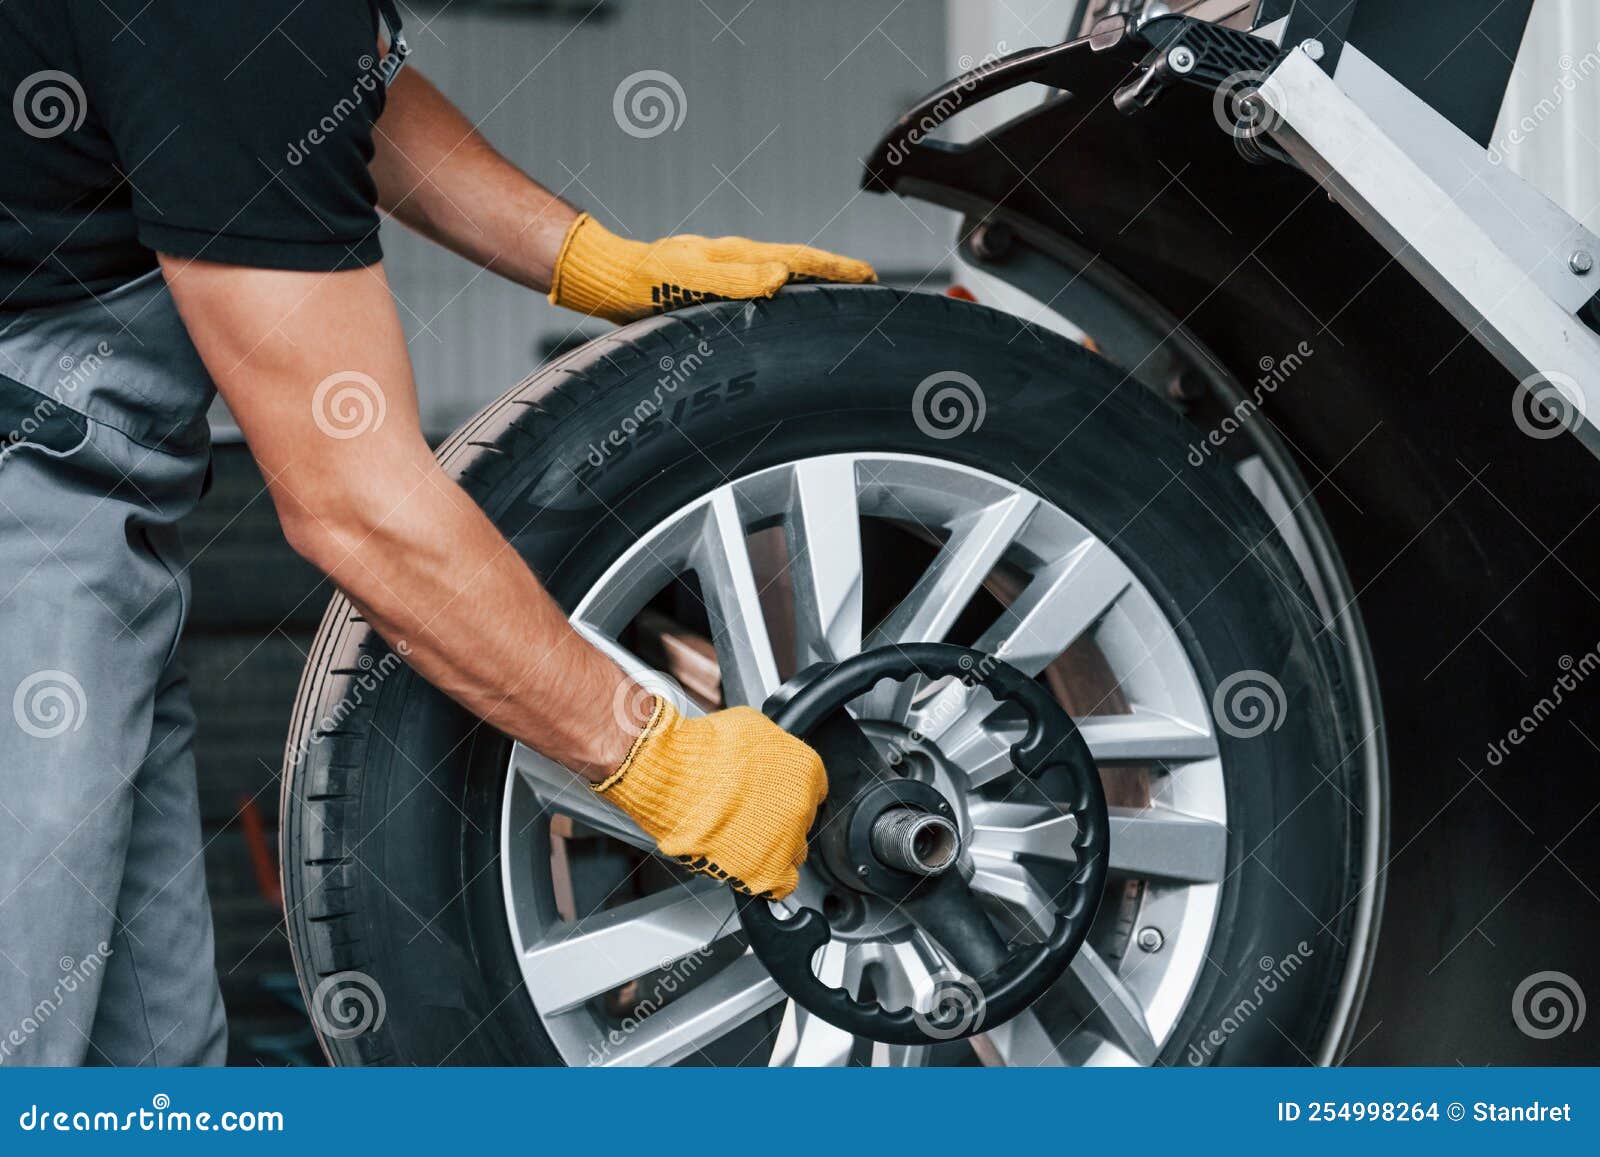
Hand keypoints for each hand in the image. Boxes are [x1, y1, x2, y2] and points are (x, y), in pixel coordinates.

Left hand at [549, 213, 875, 323]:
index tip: (868, 276)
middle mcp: (735, 261)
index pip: (799, 260)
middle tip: (865, 283)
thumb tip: (781, 277)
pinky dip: (781, 294)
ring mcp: (723, 272)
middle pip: (795, 264)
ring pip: (777, 275)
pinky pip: (757, 289)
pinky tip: (780, 306)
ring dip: (808, 284)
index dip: (835, 269)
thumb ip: (735, 280)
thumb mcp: (688, 281)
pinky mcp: (709, 286)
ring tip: (834, 295)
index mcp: (738, 257)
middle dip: (832, 274)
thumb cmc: (642, 283)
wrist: (607, 279)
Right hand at [594, 699, 827, 898]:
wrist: (675, 777)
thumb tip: (764, 752)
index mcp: (806, 770)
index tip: (773, 794)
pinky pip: (781, 884)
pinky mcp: (764, 871)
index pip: (811, 788)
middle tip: (751, 813)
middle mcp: (801, 807)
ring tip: (744, 839)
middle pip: (800, 821)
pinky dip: (770, 879)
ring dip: (774, 847)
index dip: (787, 792)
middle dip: (779, 819)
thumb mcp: (749, 725)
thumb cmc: (702, 750)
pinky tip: (753, 866)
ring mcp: (785, 841)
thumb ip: (769, 746)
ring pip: (793, 852)